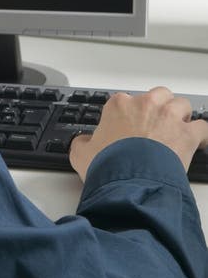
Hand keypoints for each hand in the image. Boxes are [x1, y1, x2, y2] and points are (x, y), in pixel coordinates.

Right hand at [69, 86, 207, 181]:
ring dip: (181, 117)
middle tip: (155, 125)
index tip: (130, 126)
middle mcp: (145, 105)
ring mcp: (168, 118)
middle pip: (159, 96)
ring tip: (176, 131)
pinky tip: (198, 142)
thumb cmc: (108, 165)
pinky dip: (200, 135)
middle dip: (159, 108)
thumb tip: (83, 142)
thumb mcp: (81, 153)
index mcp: (119, 105)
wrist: (128, 182)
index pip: (126, 101)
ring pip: (182, 106)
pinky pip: (202, 127)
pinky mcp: (187, 134)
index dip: (130, 114)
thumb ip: (82, 142)